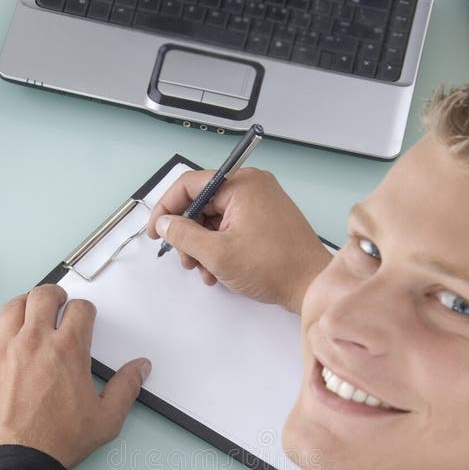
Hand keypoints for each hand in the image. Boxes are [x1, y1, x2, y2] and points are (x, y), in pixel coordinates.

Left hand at [0, 284, 150, 468]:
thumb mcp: (105, 419)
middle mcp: (35, 342)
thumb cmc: (57, 442)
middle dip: (54, 294)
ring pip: (12, 307)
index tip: (84, 317)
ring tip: (29, 313)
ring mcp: (4, 350)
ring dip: (24, 305)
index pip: (80, 310)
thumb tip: (140, 368)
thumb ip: (126, 388)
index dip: (85, 311)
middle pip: (43, 296)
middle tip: (57, 302)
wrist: (16, 462)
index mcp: (68, 351)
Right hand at [146, 167, 332, 313]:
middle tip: (185, 260)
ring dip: (203, 247)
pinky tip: (219, 271)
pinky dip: (220, 248)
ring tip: (205, 271)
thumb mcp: (217, 253)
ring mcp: (261, 203)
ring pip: (215, 220)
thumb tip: (165, 224)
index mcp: (241, 184)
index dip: (167, 209)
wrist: (311, 285)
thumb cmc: (274, 267)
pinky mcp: (266, 221)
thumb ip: (184, 235)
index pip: (190, 185)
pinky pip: (232, 228)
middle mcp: (252, 186)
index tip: (157, 232)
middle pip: (202, 204)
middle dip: (188, 235)